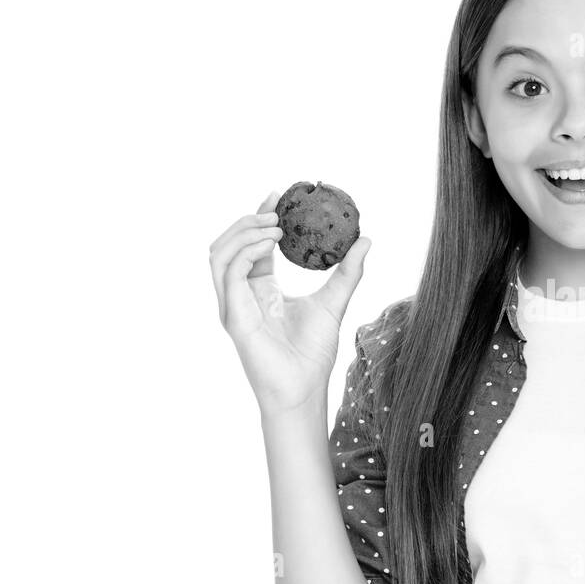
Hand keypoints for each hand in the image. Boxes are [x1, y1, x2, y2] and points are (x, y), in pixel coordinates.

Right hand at [209, 190, 372, 415]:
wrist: (304, 388)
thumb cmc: (313, 353)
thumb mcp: (334, 301)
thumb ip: (348, 271)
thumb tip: (366, 240)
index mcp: (258, 289)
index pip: (250, 245)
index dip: (259, 217)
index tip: (278, 195)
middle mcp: (240, 295)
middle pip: (227, 244)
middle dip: (248, 220)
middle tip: (277, 211)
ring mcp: (232, 306)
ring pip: (218, 254)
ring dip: (243, 233)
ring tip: (274, 226)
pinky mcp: (233, 317)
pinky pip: (229, 274)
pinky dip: (246, 253)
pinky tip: (271, 245)